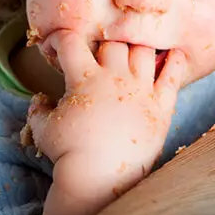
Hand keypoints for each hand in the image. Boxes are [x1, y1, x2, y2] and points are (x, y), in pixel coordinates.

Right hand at [25, 31, 185, 214]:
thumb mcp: (43, 130)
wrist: (100, 176)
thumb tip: (38, 99)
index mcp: (85, 78)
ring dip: (138, 48)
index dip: (64, 39)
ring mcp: (142, 89)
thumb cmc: (69, 153)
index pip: (71, 42)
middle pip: (114, 43)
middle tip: (103, 55)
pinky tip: (176, 54)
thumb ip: (38, 110)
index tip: (63, 45)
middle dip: (106, 44)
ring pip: (144, 51)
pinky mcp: (162, 104)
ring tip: (134, 54)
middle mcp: (115, 77)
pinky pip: (174, 75)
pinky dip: (177, 61)